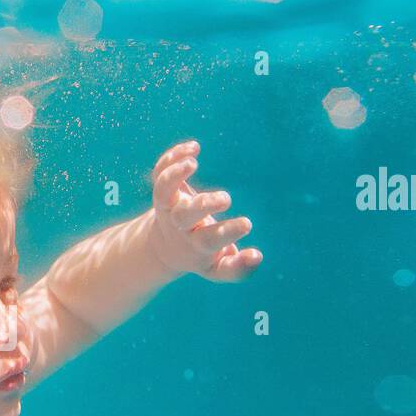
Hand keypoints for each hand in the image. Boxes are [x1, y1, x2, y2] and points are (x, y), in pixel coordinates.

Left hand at [146, 139, 262, 281]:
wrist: (165, 248)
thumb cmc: (201, 255)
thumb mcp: (218, 268)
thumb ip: (238, 268)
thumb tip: (256, 257)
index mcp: (196, 244)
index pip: (209, 240)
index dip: (228, 232)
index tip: (247, 223)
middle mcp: (180, 225)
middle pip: (184, 215)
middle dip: (203, 205)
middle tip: (226, 199)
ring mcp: (168, 207)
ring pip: (162, 190)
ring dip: (174, 175)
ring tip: (192, 163)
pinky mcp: (163, 191)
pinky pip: (159, 172)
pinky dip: (172, 158)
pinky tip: (194, 147)